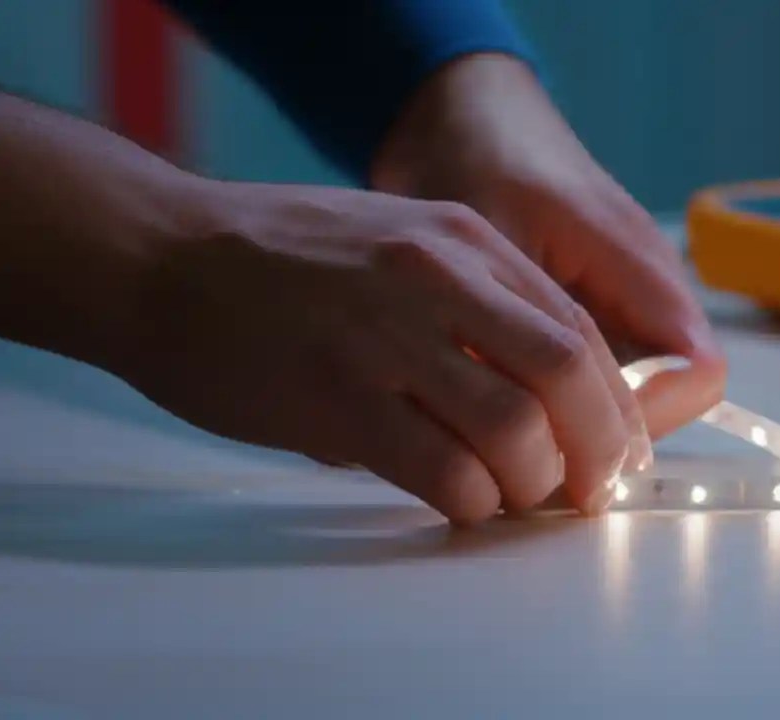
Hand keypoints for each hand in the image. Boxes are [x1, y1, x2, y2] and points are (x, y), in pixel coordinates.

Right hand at [120, 180, 650, 522]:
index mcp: (462, 239)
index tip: (619, 448)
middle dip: (598, 447)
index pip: (576, 329)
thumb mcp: (397, 244)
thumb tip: (543, 393)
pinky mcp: (338, 397)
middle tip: (590, 490)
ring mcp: (387, 337)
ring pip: (513, 429)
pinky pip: (441, 470)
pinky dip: (470, 502)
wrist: (160, 254)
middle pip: (565, 375)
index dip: (613, 401)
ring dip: (530, 482)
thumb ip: (472, 302)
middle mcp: (437, 279)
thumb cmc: (279, 260)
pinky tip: (458, 503)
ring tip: (512, 496)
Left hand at [371, 54, 726, 438]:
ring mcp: (621, 299)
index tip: (582, 451)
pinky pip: (599, 373)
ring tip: (517, 446)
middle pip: (669, 394)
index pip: (695, 372)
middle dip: (611, 439)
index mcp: (638, 263)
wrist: (462, 114)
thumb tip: (513, 417)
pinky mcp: (589, 308)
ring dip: (584, 425)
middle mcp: (644, 288)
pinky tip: (505, 410)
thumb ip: (508, 319)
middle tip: (534, 466)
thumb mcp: (485, 235)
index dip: (652, 421)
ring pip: (633, 391)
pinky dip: (560, 402)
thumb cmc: (477, 157)